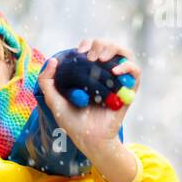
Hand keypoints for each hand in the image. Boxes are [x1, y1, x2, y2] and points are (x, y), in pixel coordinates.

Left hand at [39, 40, 142, 181]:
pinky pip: (136, 72)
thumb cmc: (72, 121)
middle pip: (109, 46)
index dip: (88, 43)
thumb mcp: (54, 100)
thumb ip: (46, 81)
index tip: (79, 51)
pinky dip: (128, 66)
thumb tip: (54, 60)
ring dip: (114, 49)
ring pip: (125, 53)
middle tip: (90, 56)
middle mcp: (106, 74)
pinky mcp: (129, 90)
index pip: (94, 47)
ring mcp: (119, 81)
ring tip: (101, 58)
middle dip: (100, 44)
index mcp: (90, 72)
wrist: (88, 138)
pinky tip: (115, 70)